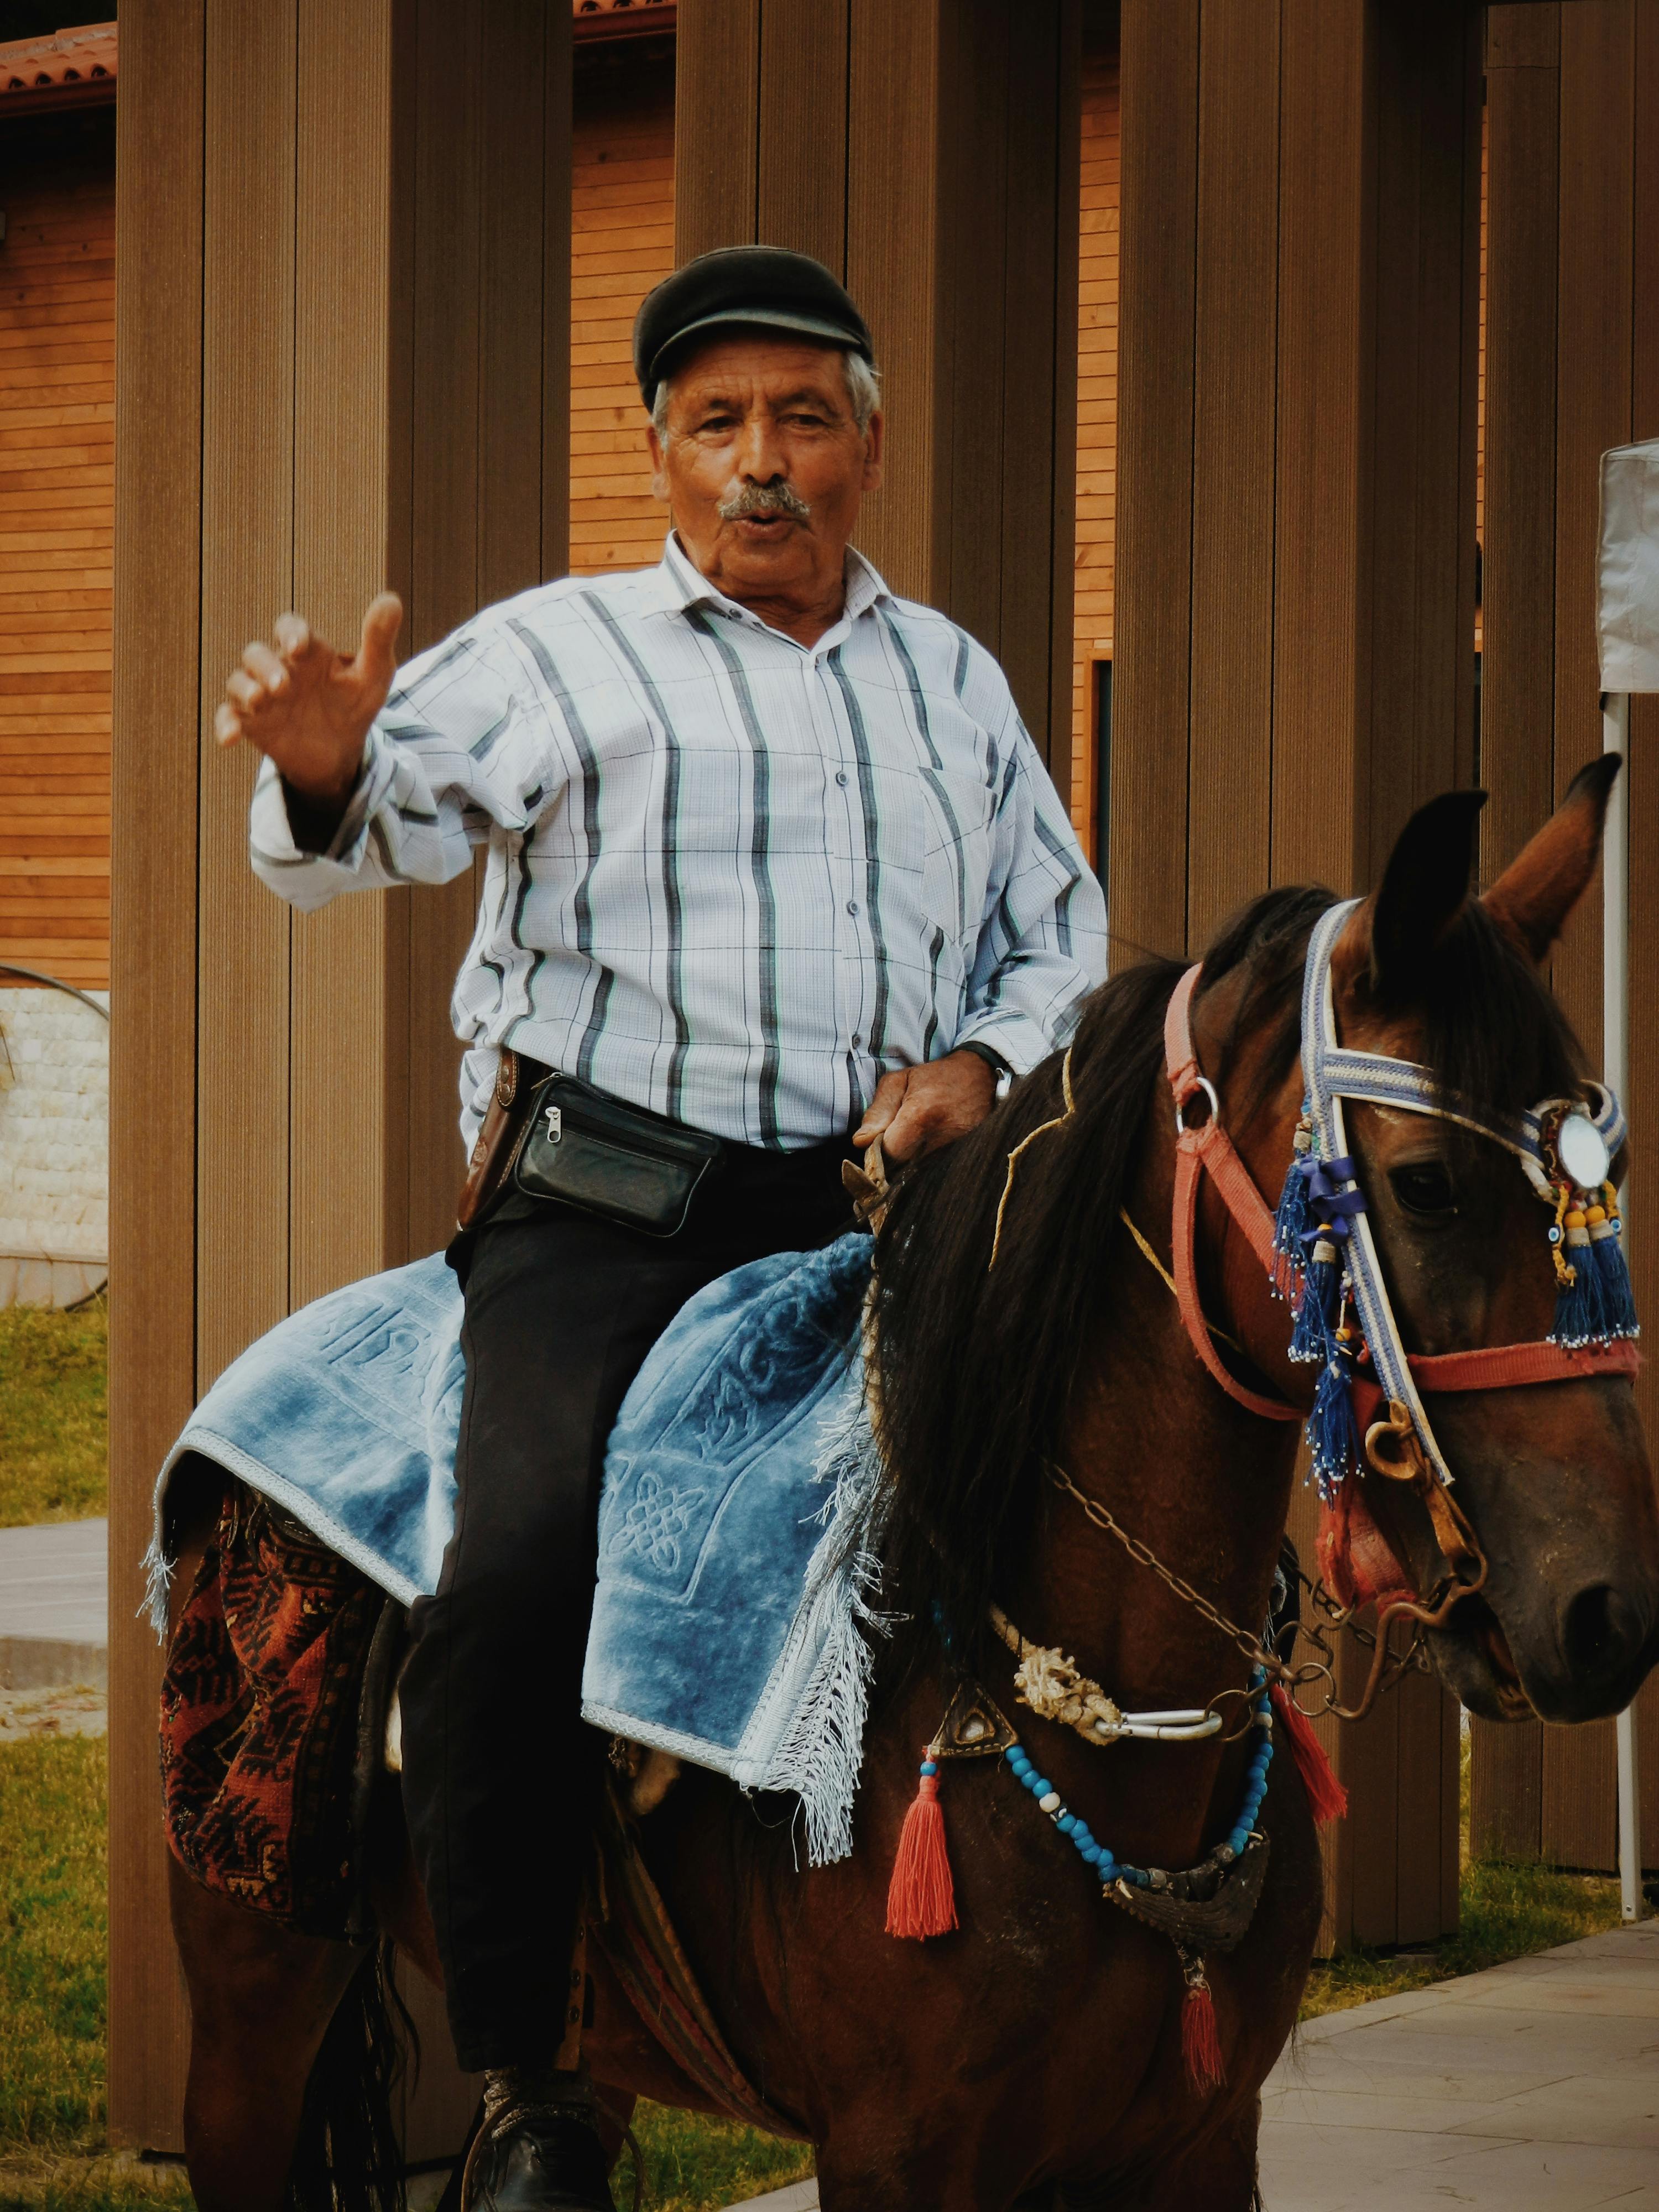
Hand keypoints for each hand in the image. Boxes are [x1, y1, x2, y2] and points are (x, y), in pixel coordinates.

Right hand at [214, 592, 402, 809]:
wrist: (341, 752)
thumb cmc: (354, 705)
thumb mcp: (373, 675)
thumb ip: (377, 640)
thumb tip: (391, 600)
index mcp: (307, 652)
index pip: (289, 628)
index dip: (291, 633)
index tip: (299, 648)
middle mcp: (279, 668)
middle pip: (256, 653)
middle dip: (265, 665)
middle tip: (283, 685)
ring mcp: (262, 696)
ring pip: (238, 681)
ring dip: (245, 688)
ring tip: (260, 700)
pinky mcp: (252, 723)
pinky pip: (228, 716)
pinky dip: (225, 724)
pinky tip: (229, 739)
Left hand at [854, 1049, 996, 1163]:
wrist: (982, 1077)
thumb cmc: (936, 1077)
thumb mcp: (899, 1082)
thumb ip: (877, 1112)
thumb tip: (861, 1142)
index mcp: (921, 1115)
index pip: (889, 1153)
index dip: (879, 1151)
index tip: (879, 1141)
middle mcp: (942, 1137)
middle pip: (904, 1168)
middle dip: (895, 1157)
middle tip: (899, 1137)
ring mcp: (959, 1151)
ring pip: (920, 1173)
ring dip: (912, 1161)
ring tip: (918, 1138)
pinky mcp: (969, 1158)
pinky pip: (938, 1171)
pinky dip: (929, 1162)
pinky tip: (932, 1144)